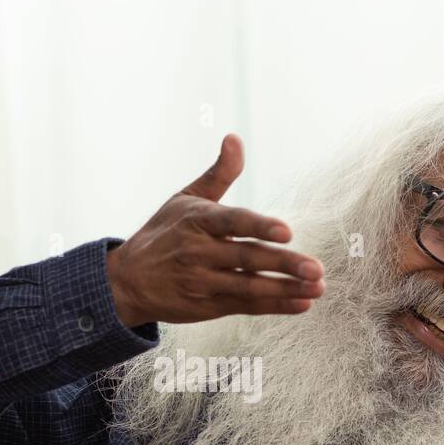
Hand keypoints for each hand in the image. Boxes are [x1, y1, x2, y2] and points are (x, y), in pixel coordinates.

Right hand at [106, 133, 325, 326]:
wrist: (126, 281)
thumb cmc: (163, 233)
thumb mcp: (184, 198)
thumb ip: (218, 174)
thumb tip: (235, 138)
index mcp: (197, 221)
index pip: (232, 222)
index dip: (259, 226)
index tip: (286, 232)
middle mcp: (199, 252)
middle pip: (247, 258)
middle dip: (284, 264)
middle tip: (316, 268)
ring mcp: (203, 282)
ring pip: (249, 287)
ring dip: (286, 288)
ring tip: (317, 287)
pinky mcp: (207, 307)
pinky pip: (246, 306)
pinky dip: (275, 306)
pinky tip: (302, 303)